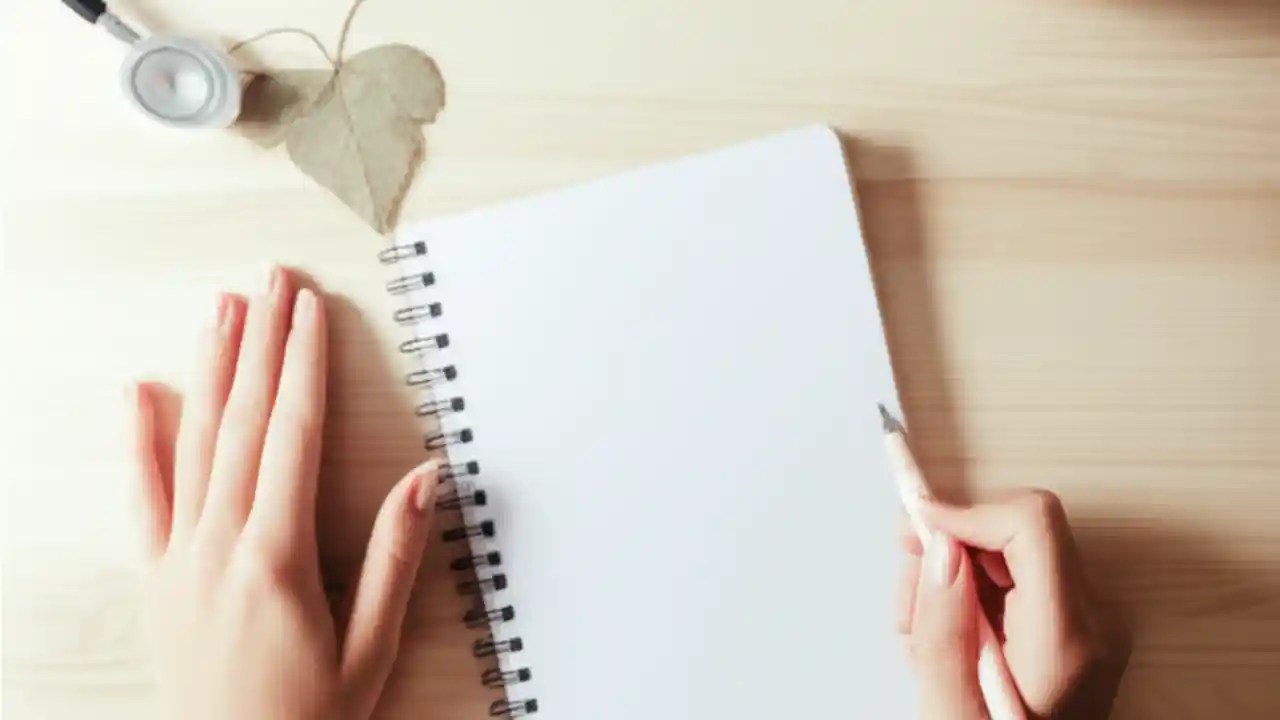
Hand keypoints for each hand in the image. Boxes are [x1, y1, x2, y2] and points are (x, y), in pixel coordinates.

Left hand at [126, 268, 441, 719]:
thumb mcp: (371, 647)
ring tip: (222, 309)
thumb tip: (424, 478)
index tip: (309, 310)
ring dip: (209, 369)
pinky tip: (139, 392)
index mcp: (276, 558)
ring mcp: (178, 558)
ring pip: (192, 442)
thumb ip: (395, 557)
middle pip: (244, 421)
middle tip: (272, 281)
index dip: (303, 364)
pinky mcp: (154, 577)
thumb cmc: (309, 718)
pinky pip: (140, 496)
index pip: (293, 435)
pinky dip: (137, 441)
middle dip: (261, 342)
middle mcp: (218, 546)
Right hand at [898, 489, 1129, 718]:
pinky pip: (1014, 578)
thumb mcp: (951, 714)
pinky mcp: (1072, 630)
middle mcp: (1093, 622)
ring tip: (922, 637)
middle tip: (908, 602)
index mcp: (1069, 639)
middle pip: (1015, 531)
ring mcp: (1088, 625)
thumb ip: (941, 632)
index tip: (915, 531)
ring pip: (1009, 550)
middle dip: (948, 552)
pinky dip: (968, 594)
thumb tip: (938, 550)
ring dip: (951, 577)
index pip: (1031, 522)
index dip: (965, 514)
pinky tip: (947, 642)